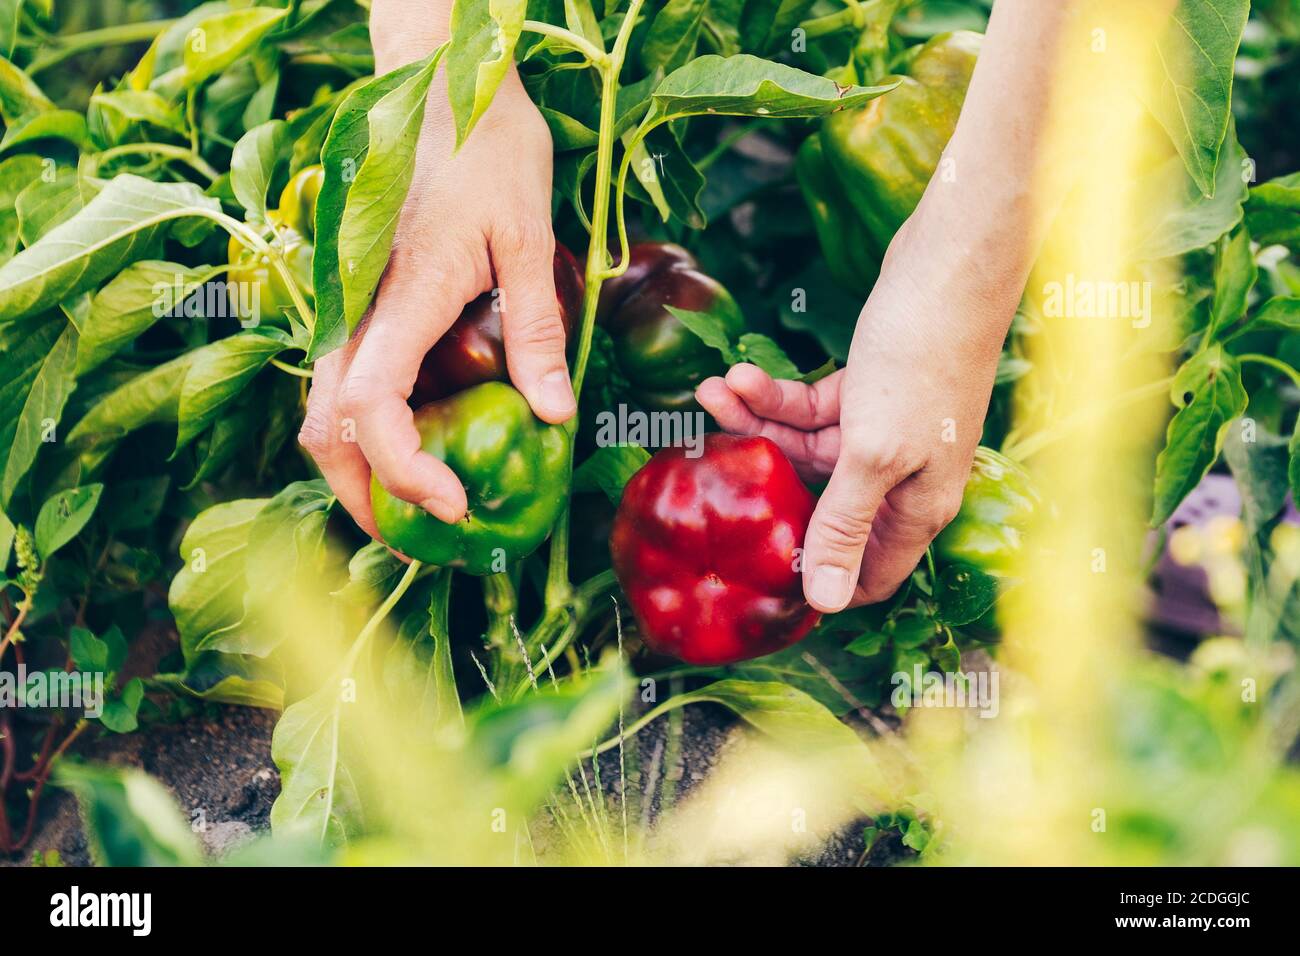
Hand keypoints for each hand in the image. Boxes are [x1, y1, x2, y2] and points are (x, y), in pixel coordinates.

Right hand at [299, 68, 573, 538]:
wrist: (442, 82)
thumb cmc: (489, 145)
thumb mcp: (529, 235)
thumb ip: (537, 330)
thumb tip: (552, 417)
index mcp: (402, 295)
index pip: (371, 408)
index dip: (403, 472)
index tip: (455, 507)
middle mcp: (358, 307)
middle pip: (326, 426)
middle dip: (364, 495)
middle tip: (423, 542)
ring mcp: (351, 304)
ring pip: (325, 409)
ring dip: (359, 470)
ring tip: (417, 511)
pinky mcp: (361, 301)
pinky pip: (346, 381)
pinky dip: (367, 431)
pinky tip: (416, 449)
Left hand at [697, 218, 1013, 611]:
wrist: (948, 267)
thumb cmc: (922, 363)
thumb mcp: (874, 455)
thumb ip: (843, 526)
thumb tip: (824, 603)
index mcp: (917, 507)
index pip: (867, 573)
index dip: (818, 581)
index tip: (758, 578)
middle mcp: (900, 478)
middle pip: (820, 507)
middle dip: (766, 485)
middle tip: (712, 468)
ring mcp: (882, 433)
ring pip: (804, 449)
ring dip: (757, 422)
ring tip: (713, 392)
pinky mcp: (865, 392)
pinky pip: (808, 409)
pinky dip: (774, 394)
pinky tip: (737, 375)